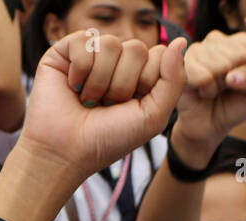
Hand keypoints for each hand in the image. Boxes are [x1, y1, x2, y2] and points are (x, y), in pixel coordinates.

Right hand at [19, 31, 186, 187]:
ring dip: (100, 81)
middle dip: (123, 85)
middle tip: (105, 106)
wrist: (66, 153)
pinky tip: (72, 86)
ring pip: (111, 43)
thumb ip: (174, 80)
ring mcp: (91, 54)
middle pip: (136, 48)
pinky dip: (80, 70)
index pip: (158, 54)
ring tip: (87, 101)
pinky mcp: (65, 51)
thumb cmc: (107, 139)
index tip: (129, 106)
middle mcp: (116, 62)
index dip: (146, 82)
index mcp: (137, 75)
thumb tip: (180, 40)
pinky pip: (85, 41)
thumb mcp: (152, 116)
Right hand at [171, 30, 245, 162]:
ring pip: (220, 66)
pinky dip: (205, 91)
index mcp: (244, 41)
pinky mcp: (183, 62)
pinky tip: (200, 90)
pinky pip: (202, 77)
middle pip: (240, 55)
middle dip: (235, 79)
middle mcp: (220, 40)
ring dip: (218, 86)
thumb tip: (230, 76)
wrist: (208, 125)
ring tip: (213, 89)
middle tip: (226, 87)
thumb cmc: (235, 105)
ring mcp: (199, 48)